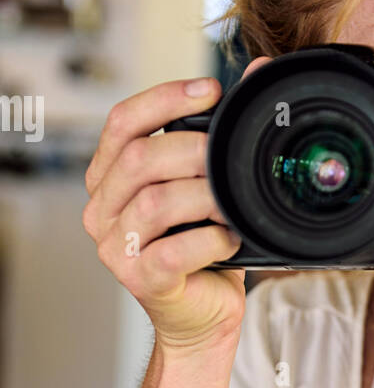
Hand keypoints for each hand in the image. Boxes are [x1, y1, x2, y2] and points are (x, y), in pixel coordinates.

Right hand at [82, 59, 271, 356]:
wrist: (203, 316)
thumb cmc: (204, 248)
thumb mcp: (210, 184)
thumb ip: (224, 132)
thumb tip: (258, 71)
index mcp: (109, 177)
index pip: (122, 122)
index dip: (164, 99)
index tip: (211, 90)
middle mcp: (101, 209)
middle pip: (139, 159)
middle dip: (193, 149)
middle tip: (231, 156)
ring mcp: (115, 247)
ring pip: (155, 203)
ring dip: (205, 196)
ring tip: (232, 202)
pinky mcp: (140, 279)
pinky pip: (173, 251)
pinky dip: (210, 241)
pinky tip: (229, 239)